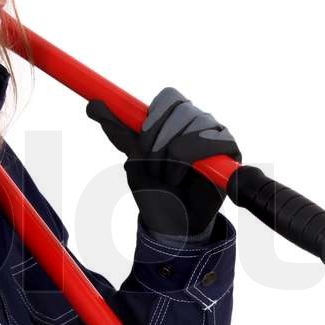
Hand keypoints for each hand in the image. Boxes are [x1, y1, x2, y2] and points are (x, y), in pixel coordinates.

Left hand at [86, 87, 239, 238]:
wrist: (174, 227)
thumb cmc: (156, 193)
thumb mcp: (133, 162)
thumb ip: (119, 132)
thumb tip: (93, 104)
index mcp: (175, 120)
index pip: (169, 97)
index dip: (154, 115)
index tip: (142, 139)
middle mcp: (198, 122)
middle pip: (181, 109)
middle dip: (159, 140)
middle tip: (154, 167)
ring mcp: (216, 135)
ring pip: (194, 125)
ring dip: (174, 157)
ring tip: (171, 178)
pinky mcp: (231, 151)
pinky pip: (214, 140)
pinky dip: (192, 161)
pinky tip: (189, 178)